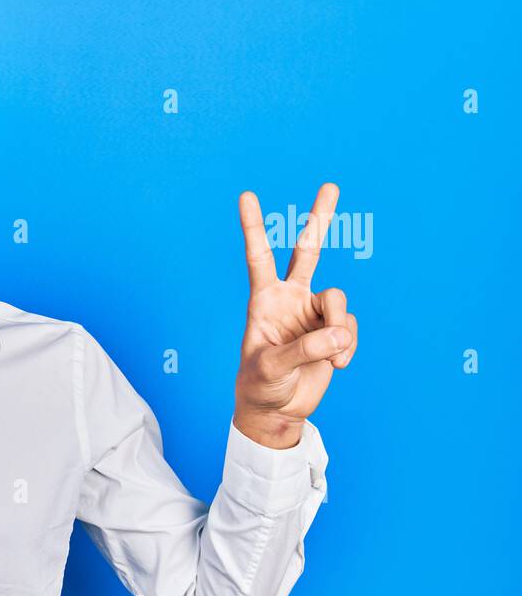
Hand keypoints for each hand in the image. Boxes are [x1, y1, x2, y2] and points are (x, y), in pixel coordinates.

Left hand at [233, 182, 357, 448]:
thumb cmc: (260, 386)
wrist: (277, 410)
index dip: (253, 227)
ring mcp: (314, 314)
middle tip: (330, 185)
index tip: (246, 196)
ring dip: (338, 329)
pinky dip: (347, 348)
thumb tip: (338, 336)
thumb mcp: (272, 368)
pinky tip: (337, 365)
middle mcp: (291, 299)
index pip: (259, 256)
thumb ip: (304, 349)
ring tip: (331, 357)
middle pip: (308, 251)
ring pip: (339, 301)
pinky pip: (349, 328)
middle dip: (320, 219)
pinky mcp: (333, 332)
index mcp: (264, 300)